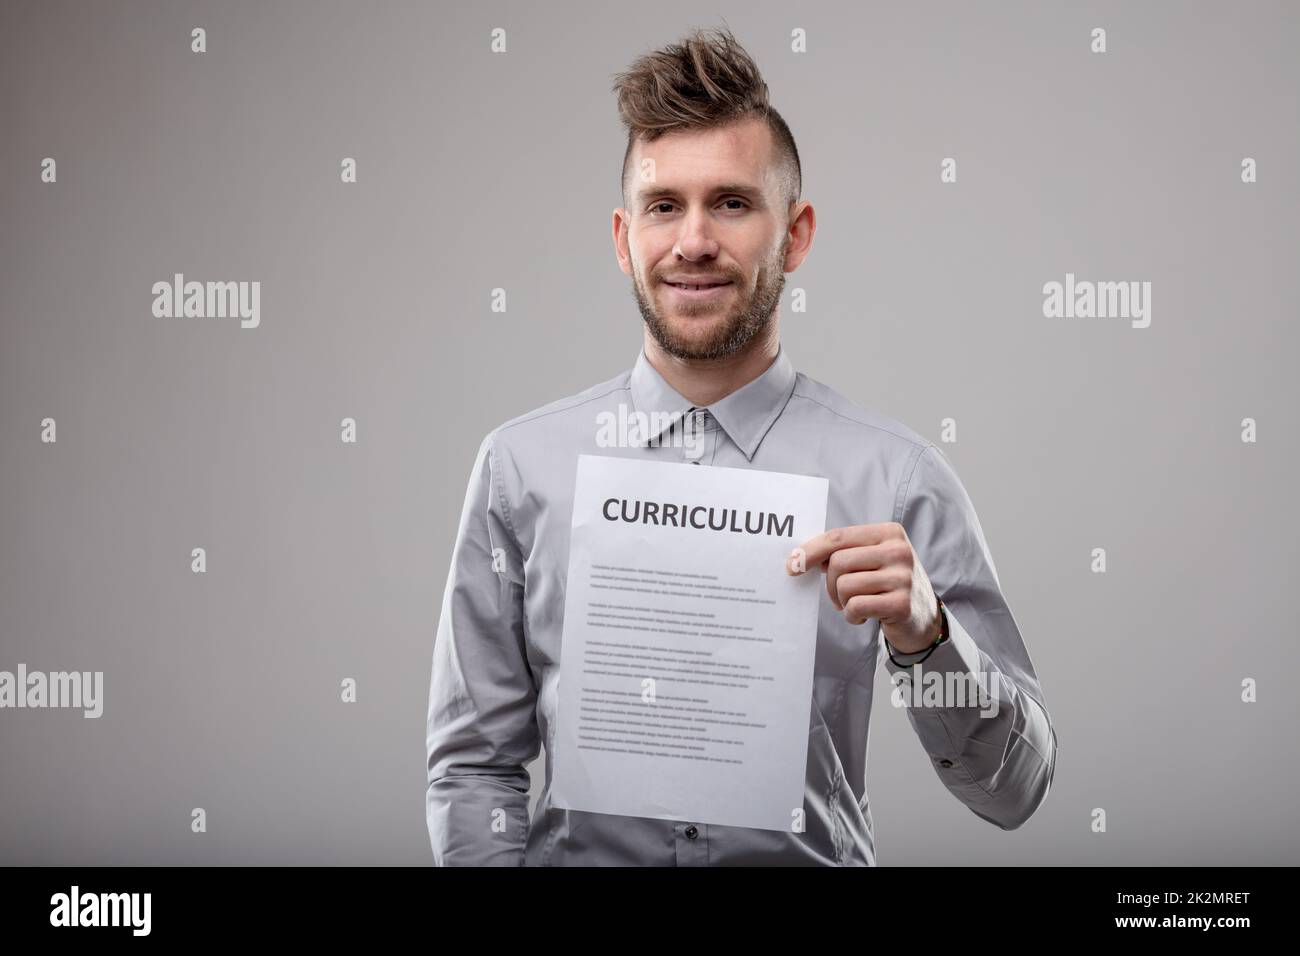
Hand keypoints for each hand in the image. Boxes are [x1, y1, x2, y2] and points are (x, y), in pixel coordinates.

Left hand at [786, 522, 940, 653]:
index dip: (810, 551)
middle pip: (838, 562)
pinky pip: (856, 606)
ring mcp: (903, 577)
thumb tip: (800, 558)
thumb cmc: (887, 583)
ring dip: (842, 601)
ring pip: (844, 585)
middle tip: (840, 595)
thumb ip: (843, 552)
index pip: (838, 537)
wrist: (923, 616)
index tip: (791, 565)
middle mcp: (898, 550)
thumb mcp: (871, 558)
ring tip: (856, 604)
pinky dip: (852, 615)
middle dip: (830, 583)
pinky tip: (865, 615)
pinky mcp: (901, 604)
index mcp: (889, 532)